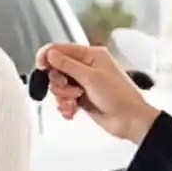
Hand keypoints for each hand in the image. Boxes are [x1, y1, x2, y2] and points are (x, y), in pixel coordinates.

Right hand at [36, 43, 160, 143]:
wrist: (130, 121)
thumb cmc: (119, 96)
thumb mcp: (90, 77)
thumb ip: (67, 65)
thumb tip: (50, 53)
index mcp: (91, 55)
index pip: (61, 49)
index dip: (48, 57)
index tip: (41, 67)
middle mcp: (86, 67)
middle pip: (56, 69)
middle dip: (58, 82)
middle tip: (68, 89)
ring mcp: (83, 83)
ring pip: (59, 86)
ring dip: (62, 96)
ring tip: (74, 102)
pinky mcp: (82, 99)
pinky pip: (64, 99)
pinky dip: (65, 106)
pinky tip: (72, 111)